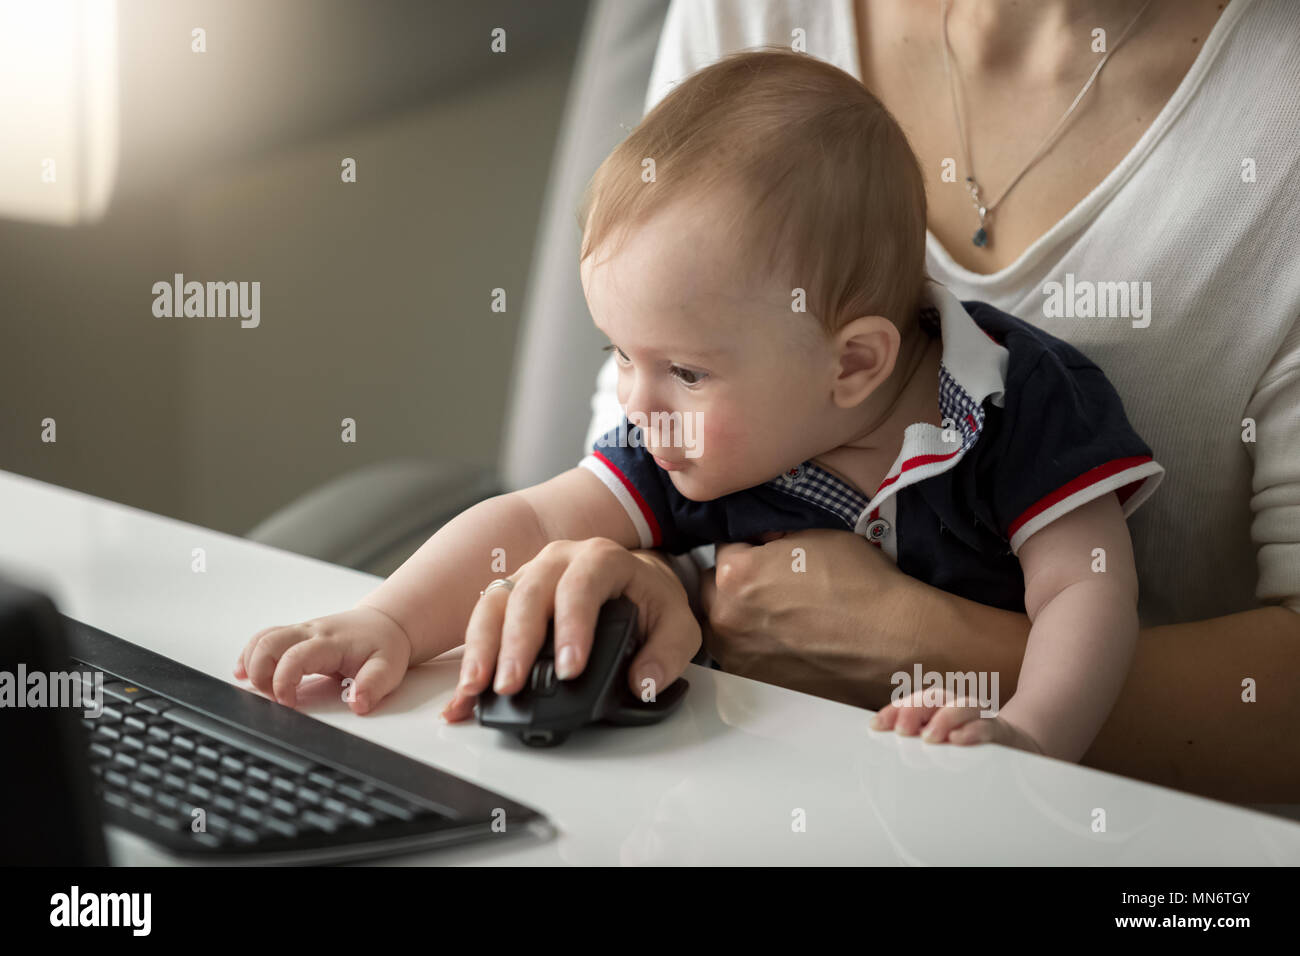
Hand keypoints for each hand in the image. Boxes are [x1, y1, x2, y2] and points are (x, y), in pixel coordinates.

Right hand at [234, 604, 412, 714]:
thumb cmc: (384, 645)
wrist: (386, 623)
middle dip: (260, 674)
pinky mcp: (295, 636)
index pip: (294, 657)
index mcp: (330, 642)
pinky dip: (250, 655)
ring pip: (262, 639)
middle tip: (273, 700)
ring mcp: (300, 631)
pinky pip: (264, 639)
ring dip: (251, 664)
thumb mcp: (389, 667)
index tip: (289, 704)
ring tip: (254, 689)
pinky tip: (244, 673)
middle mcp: (310, 632)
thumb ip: (373, 685)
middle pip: (268, 643)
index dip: (283, 682)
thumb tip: (357, 703)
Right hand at [440, 538, 701, 722]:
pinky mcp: (509, 601)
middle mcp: (557, 561)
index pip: (581, 586)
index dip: (572, 626)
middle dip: (516, 644)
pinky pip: (482, 624)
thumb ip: (669, 653)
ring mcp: (528, 577)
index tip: (569, 669)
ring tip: (476, 689)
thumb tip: (643, 683)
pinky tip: (463, 694)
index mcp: (601, 559)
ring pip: (495, 605)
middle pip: (528, 595)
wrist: (636, 584)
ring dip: (482, 649)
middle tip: (512, 686)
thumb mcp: (679, 624)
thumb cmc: (652, 602)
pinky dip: (471, 660)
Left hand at [698, 528, 921, 706]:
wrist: (895, 640)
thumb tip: (761, 542)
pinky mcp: (755, 681)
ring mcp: (737, 655)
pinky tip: (784, 640)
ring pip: (720, 624)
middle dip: (733, 582)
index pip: (724, 547)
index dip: (748, 546)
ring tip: (776, 614)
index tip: (766, 551)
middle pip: (710, 588)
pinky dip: (753, 645)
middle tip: (768, 583)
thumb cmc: (862, 585)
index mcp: (735, 574)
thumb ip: (774, 539)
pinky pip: (740, 654)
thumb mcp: (816, 537)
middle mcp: (726, 617)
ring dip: (737, 616)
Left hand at [869, 690, 1044, 755]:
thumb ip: (915, 742)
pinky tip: (959, 739)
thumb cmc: (966, 747)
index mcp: (938, 708)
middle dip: (914, 710)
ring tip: (929, 737)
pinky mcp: (1000, 732)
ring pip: (962, 706)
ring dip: (944, 718)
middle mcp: (957, 706)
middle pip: (934, 698)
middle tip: (901, 731)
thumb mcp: (938, 744)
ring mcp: (979, 717)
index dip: (893, 711)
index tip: (876, 726)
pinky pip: (988, 726)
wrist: (1016, 749)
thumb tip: (884, 743)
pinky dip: (973, 730)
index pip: (912, 703)